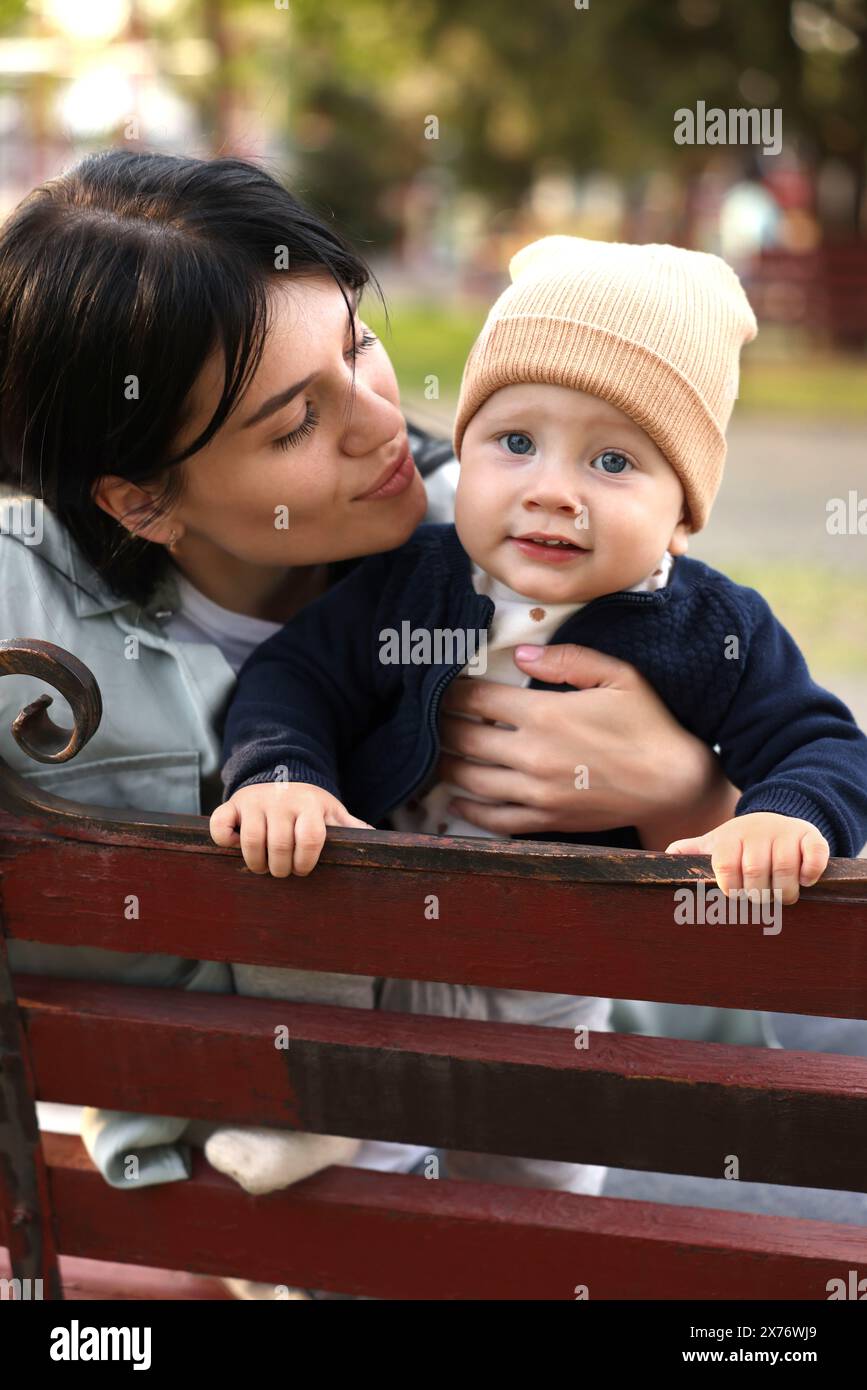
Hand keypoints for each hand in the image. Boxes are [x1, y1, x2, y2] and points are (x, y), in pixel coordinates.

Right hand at [209, 782, 370, 877]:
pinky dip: (225, 841)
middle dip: (281, 868)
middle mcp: (281, 801)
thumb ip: (350, 826)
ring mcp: (254, 802)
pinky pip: (221, 826)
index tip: (302, 869)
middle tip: (282, 871)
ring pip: (251, 840)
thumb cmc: (308, 803)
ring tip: (263, 866)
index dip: (306, 861)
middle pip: (279, 845)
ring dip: (256, 862)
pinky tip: (235, 846)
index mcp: (309, 805)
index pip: (310, 838)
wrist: (280, 774)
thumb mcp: (331, 811)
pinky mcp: (232, 805)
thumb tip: (376, 840)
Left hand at [435, 643, 736, 837]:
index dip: (453, 691)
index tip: (441, 687)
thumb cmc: (648, 724)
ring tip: (434, 754)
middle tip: (428, 718)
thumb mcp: (617, 676)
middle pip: (464, 739)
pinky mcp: (545, 820)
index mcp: (546, 714)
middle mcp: (532, 755)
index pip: (478, 699)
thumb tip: (519, 654)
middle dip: (441, 726)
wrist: (673, 785)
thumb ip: (566, 660)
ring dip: (446, 765)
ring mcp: (536, 792)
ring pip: (471, 780)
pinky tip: (456, 800)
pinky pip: (493, 818)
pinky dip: (468, 810)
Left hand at [666, 812, 829, 904]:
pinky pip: (815, 855)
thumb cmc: (740, 842)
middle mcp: (757, 832)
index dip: (732, 888)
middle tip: (762, 899)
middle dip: (759, 894)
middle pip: (756, 872)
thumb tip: (660, 860)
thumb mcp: (714, 844)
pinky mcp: (810, 836)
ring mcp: (786, 833)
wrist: (774, 820)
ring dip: (784, 891)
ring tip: (782, 896)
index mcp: (730, 838)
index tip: (738, 895)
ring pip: (785, 868)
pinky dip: (811, 872)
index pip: (726, 867)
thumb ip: (689, 852)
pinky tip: (805, 880)